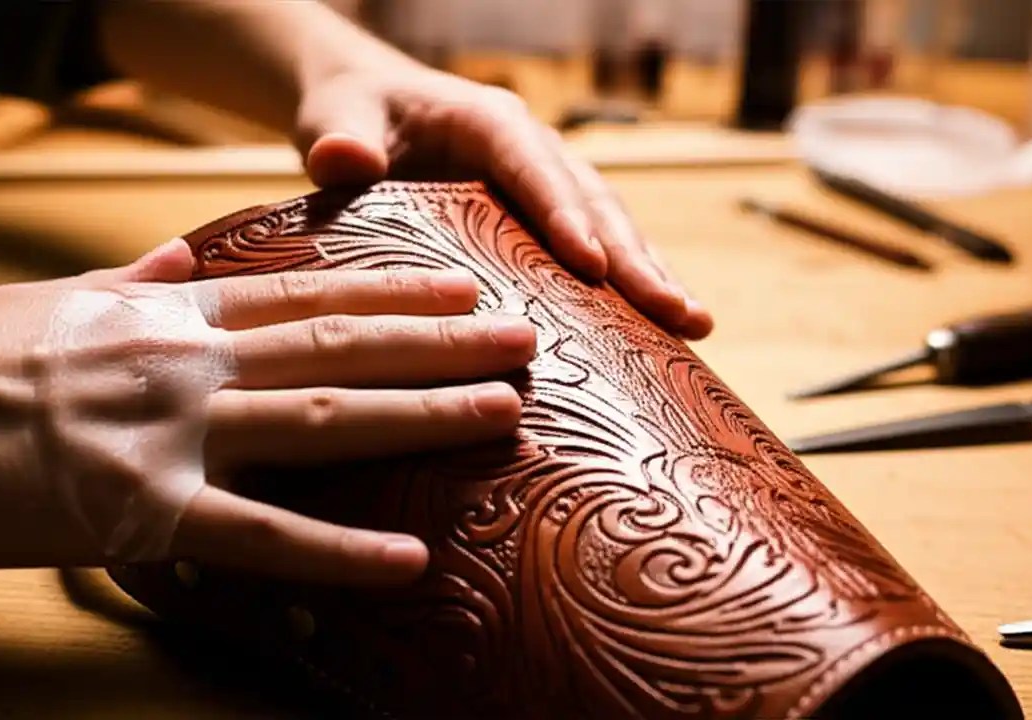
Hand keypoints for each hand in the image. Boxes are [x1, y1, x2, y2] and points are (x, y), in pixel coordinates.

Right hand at [0, 238, 534, 584]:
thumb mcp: (56, 301)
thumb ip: (136, 283)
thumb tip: (185, 256)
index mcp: (168, 315)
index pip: (304, 295)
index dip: (392, 292)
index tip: (461, 287)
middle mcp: (186, 362)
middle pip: (338, 346)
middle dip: (441, 343)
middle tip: (524, 338)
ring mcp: (169, 434)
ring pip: (322, 419)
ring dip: (420, 416)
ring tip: (503, 411)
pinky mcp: (138, 512)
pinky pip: (258, 536)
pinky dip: (337, 552)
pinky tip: (406, 560)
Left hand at [293, 67, 713, 339]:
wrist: (369, 112)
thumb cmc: (352, 115)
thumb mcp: (336, 120)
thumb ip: (340, 139)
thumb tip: (342, 159)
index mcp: (489, 122)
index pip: (533, 166)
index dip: (564, 213)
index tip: (592, 265)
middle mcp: (534, 150)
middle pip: (594, 202)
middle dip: (636, 259)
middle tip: (677, 313)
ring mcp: (549, 184)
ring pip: (612, 228)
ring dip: (650, 277)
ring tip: (695, 327)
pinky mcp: (549, 219)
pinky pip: (598, 250)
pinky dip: (629, 289)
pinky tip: (663, 335)